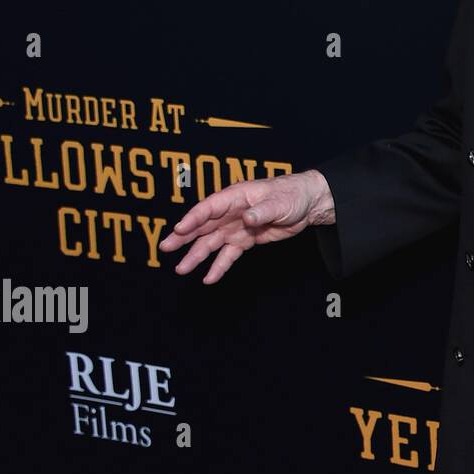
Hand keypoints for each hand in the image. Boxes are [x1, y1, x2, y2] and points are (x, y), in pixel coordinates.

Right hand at [161, 169, 335, 283]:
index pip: (209, 207)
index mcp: (236, 196)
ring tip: (181, 269)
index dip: (193, 218)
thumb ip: (262, 211)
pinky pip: (228, 254)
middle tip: (166, 248)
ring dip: (197, 255)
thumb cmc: (292, 194)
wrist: (308, 205)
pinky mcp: (245, 240)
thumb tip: (247, 219)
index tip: (178, 229)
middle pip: (203, 225)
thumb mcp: (279, 202)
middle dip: (184, 237)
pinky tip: (209, 278)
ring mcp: (236, 227)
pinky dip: (219, 266)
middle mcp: (231, 212)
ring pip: (212, 242)